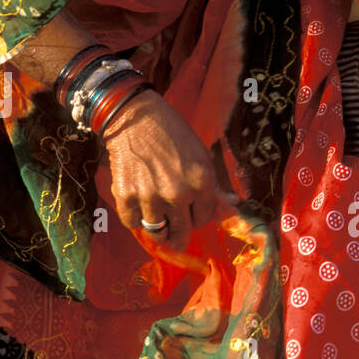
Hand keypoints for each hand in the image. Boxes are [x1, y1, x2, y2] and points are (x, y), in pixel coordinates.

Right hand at [102, 89, 216, 251]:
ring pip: (157, 232)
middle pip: (181, 231)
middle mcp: (178, 193)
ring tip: (156, 223)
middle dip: (179, 236)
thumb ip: (213, 184)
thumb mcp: (201, 154)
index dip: (196, 218)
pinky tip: (137, 207)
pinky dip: (134, 218)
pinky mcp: (127, 196)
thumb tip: (231, 205)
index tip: (190, 215)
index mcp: (201, 182)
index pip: (203, 219)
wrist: (135, 118)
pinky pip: (132, 222)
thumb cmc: (171, 132)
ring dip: (157, 230)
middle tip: (175, 240)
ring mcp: (151, 197)